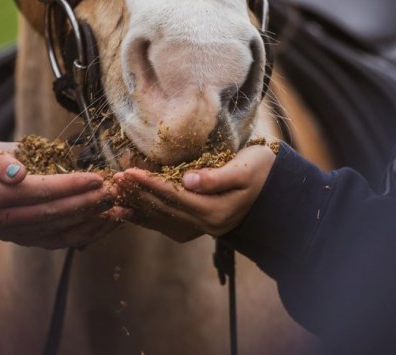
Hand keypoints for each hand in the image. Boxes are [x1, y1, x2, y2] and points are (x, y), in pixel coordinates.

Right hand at [0, 129, 123, 247]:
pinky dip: (78, 235)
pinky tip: (100, 225)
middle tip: (117, 192)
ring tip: (118, 212)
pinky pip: (51, 240)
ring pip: (56, 234)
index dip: (71, 186)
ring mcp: (7, 231)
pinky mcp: (14, 234)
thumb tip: (19, 172)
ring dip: (90, 224)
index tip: (97, 178)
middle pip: (53, 215)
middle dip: (89, 204)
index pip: (40, 192)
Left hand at [113, 145, 275, 240]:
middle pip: (164, 208)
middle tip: (115, 180)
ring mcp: (202, 227)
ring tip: (114, 197)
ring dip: (137, 208)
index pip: (175, 196)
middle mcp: (206, 224)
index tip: (129, 172)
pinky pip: (167, 224)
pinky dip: (146, 218)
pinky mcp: (199, 225)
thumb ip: (216, 176)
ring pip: (162, 219)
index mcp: (216, 209)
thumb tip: (188, 179)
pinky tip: (129, 212)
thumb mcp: (246, 167)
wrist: (280, 192)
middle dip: (137, 194)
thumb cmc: (264, 170)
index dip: (150, 184)